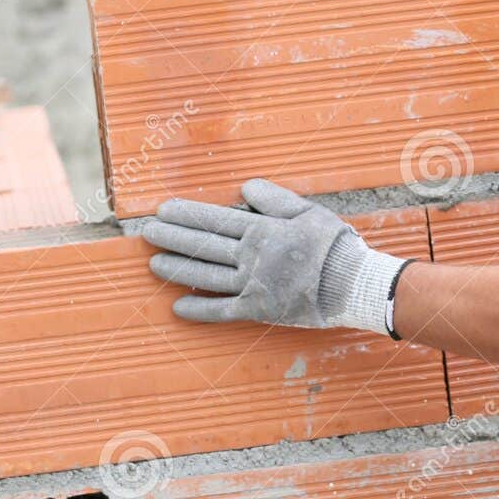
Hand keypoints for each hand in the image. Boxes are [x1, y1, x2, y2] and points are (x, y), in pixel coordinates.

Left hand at [140, 178, 410, 333]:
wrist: (351, 283)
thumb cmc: (332, 244)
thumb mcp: (307, 210)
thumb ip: (273, 198)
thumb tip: (244, 188)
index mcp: (262, 231)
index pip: (216, 220)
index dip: (187, 215)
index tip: (164, 210)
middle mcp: (251, 258)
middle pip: (204, 246)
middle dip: (172, 237)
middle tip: (146, 232)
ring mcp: (252, 286)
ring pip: (206, 276)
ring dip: (177, 269)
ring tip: (154, 263)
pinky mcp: (259, 310)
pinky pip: (223, 311)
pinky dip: (199, 309)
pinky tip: (178, 306)